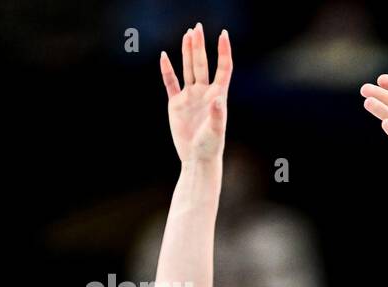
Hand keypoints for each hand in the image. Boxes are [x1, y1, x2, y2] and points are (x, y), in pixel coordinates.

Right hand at [160, 24, 231, 163]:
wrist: (197, 158)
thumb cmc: (211, 147)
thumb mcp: (216, 131)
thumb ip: (217, 115)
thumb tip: (218, 99)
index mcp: (217, 96)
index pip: (223, 68)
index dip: (223, 51)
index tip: (223, 34)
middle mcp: (204, 93)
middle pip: (202, 64)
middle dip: (199, 46)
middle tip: (197, 27)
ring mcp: (190, 97)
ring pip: (188, 69)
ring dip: (187, 52)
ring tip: (187, 34)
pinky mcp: (176, 103)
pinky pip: (170, 83)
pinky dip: (167, 70)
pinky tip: (164, 56)